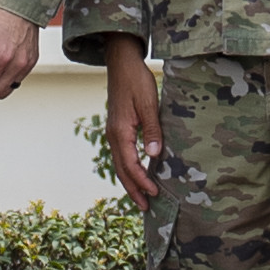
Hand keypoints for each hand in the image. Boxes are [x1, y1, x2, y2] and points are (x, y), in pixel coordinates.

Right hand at [102, 39, 161, 209]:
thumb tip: (154, 156)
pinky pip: (121, 155)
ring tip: (141, 196)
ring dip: (130, 182)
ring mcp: (113, 132)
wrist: (122, 62)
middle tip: (146, 207)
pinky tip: (137, 173)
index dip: (142, 181)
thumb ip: (152, 130)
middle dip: (133, 189)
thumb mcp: (148, 104)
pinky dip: (128, 169)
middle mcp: (113, 135)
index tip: (155, 193)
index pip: (130, 165)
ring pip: (119, 164)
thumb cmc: (136, 80)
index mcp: (120, 132)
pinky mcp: (117, 128)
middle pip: (121, 170)